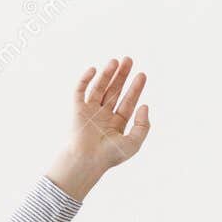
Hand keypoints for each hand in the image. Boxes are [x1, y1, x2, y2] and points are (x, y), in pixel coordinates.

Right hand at [46, 57, 149, 200]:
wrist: (86, 161)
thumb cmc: (109, 156)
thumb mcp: (133, 143)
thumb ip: (143, 126)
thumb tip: (145, 105)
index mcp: (116, 124)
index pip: (128, 102)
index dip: (135, 88)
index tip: (142, 75)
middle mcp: (103, 116)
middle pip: (114, 91)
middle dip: (122, 76)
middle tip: (129, 60)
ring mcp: (90, 112)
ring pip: (99, 88)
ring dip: (107, 74)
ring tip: (115, 61)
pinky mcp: (77, 110)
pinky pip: (80, 91)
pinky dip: (85, 79)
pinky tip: (94, 69)